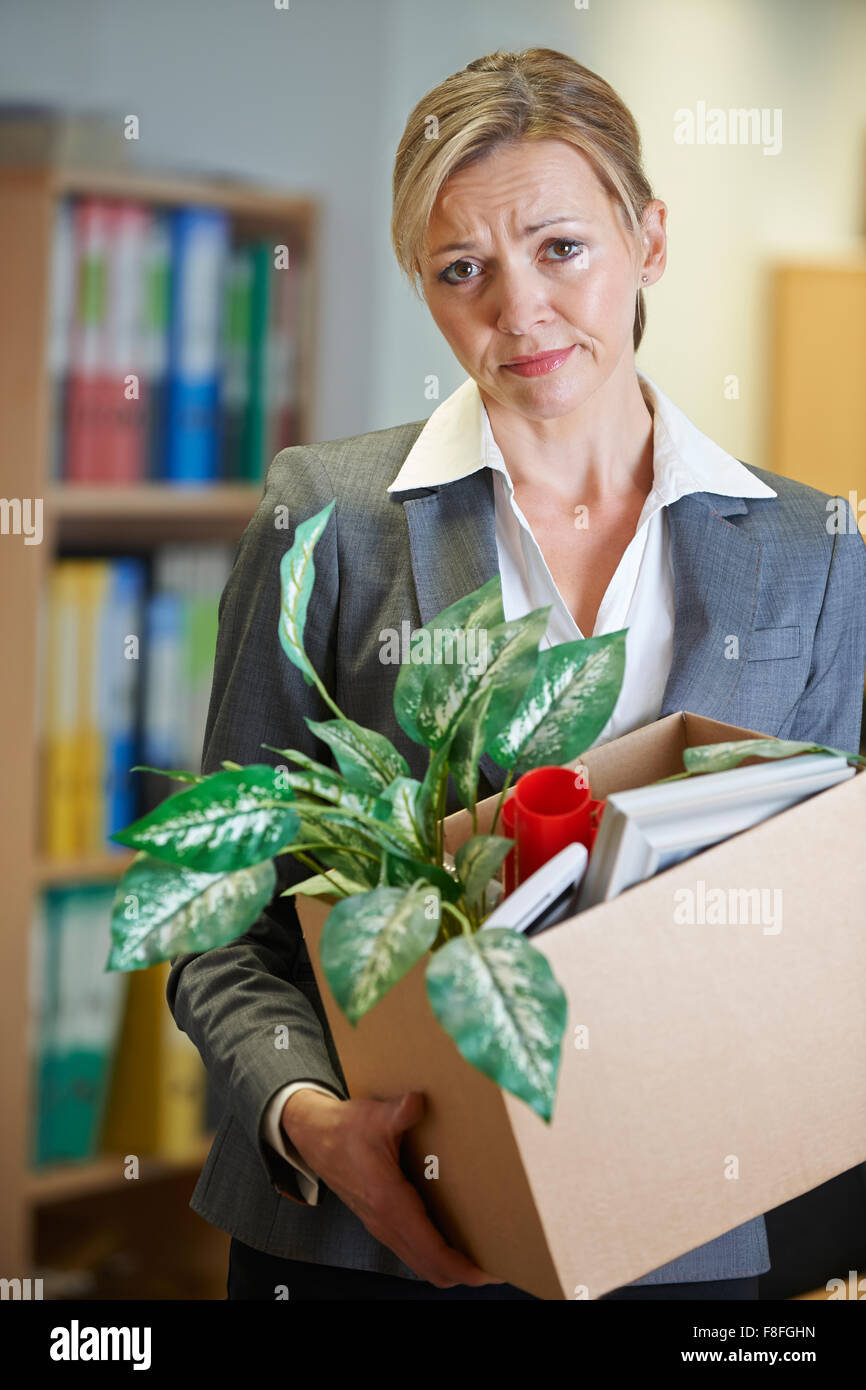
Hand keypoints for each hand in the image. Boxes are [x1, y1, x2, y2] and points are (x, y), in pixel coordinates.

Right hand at [281, 1088, 504, 1288]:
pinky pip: (413, 1252)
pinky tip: (454, 1242)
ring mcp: (382, 1226)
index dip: (461, 1265)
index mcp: (389, 1202)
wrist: (313, 1137)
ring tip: (482, 1257)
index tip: (488, 1271)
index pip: (430, 1249)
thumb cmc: (345, 1129)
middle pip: (431, 1268)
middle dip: (464, 1273)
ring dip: (450, 1267)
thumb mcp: (372, 1117)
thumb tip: (417, 1102)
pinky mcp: (381, 1222)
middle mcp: (386, 1222)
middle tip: (497, 1266)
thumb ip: (397, 1113)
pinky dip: (435, 1257)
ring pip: (421, 1264)